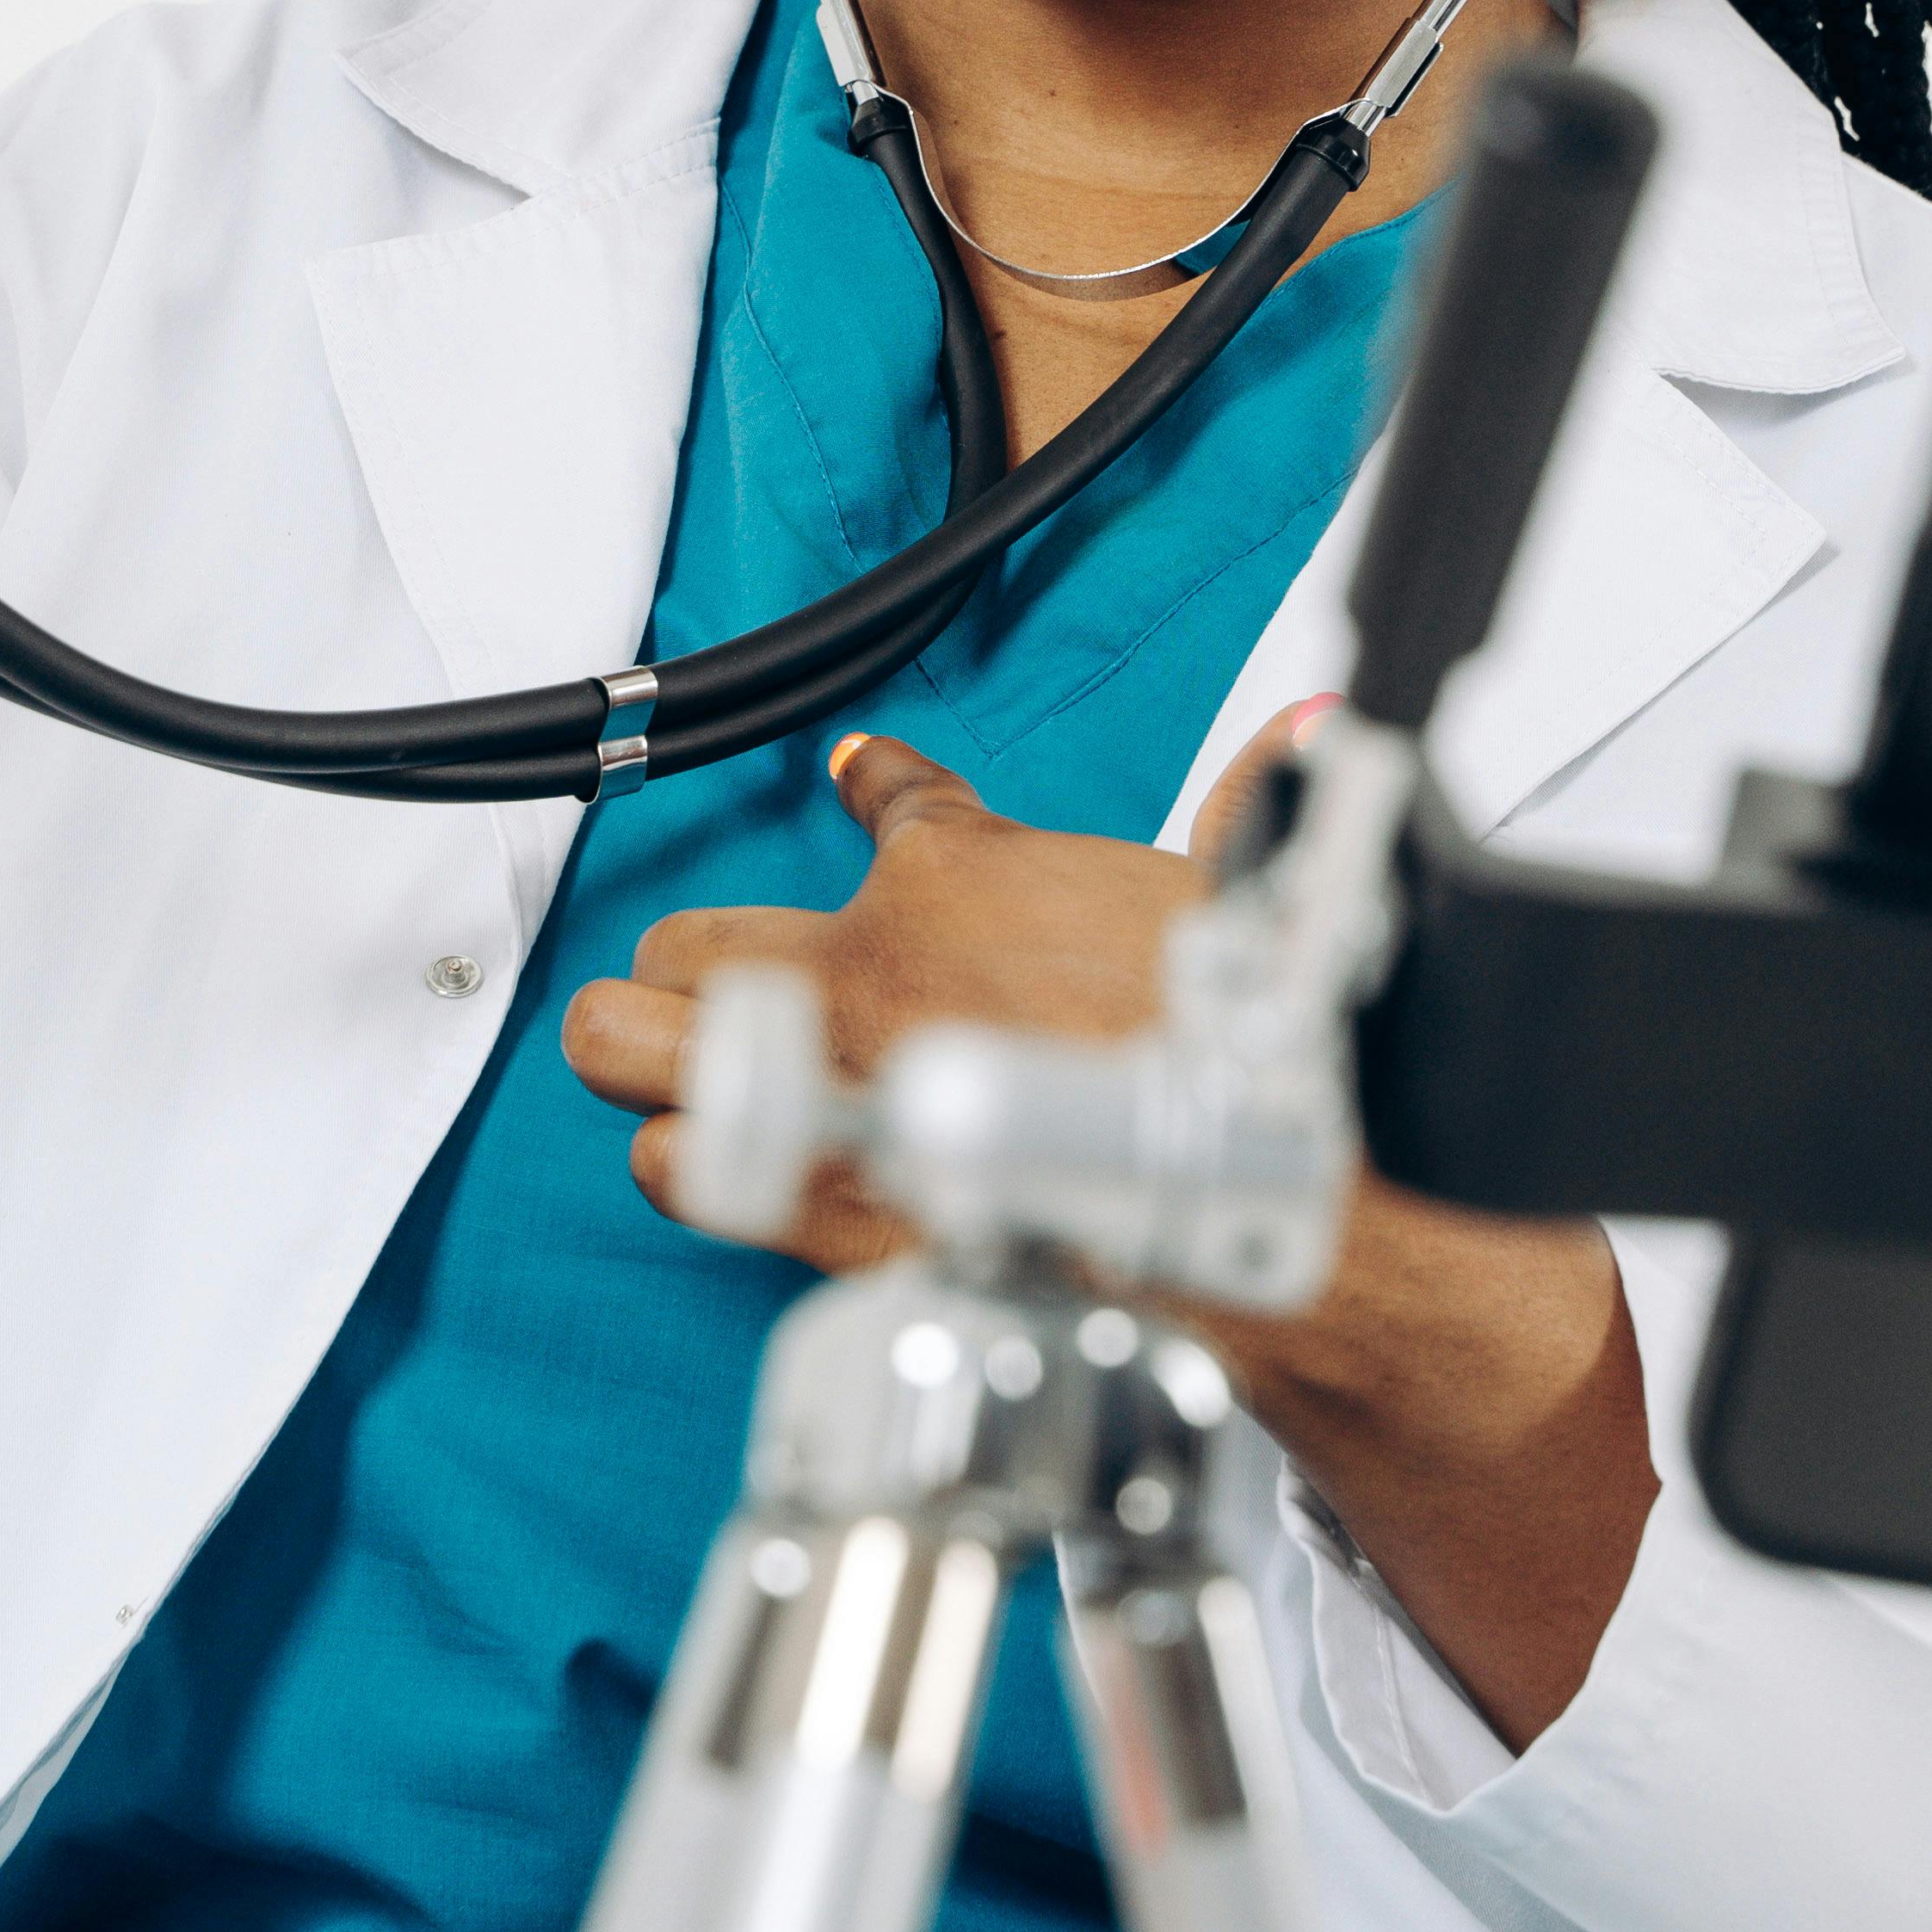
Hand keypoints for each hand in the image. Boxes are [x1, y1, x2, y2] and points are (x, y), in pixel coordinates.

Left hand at [559, 704, 1659, 1747]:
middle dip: (684, 967)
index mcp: (959, 872)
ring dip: (648, 1059)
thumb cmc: (1225, 1054)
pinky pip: (670, 1158)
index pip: (886, 791)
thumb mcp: (1240, 895)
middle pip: (690, 941)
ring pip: (627, 1040)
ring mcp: (810, 1073)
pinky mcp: (800, 1183)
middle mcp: (858, 961)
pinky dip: (686, 1158)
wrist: (1211, 1201)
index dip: (871, 781)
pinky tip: (716, 1157)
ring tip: (668, 1073)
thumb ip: (1250, 807)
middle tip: (707, 988)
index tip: (859, 779)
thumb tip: (1304, 730)